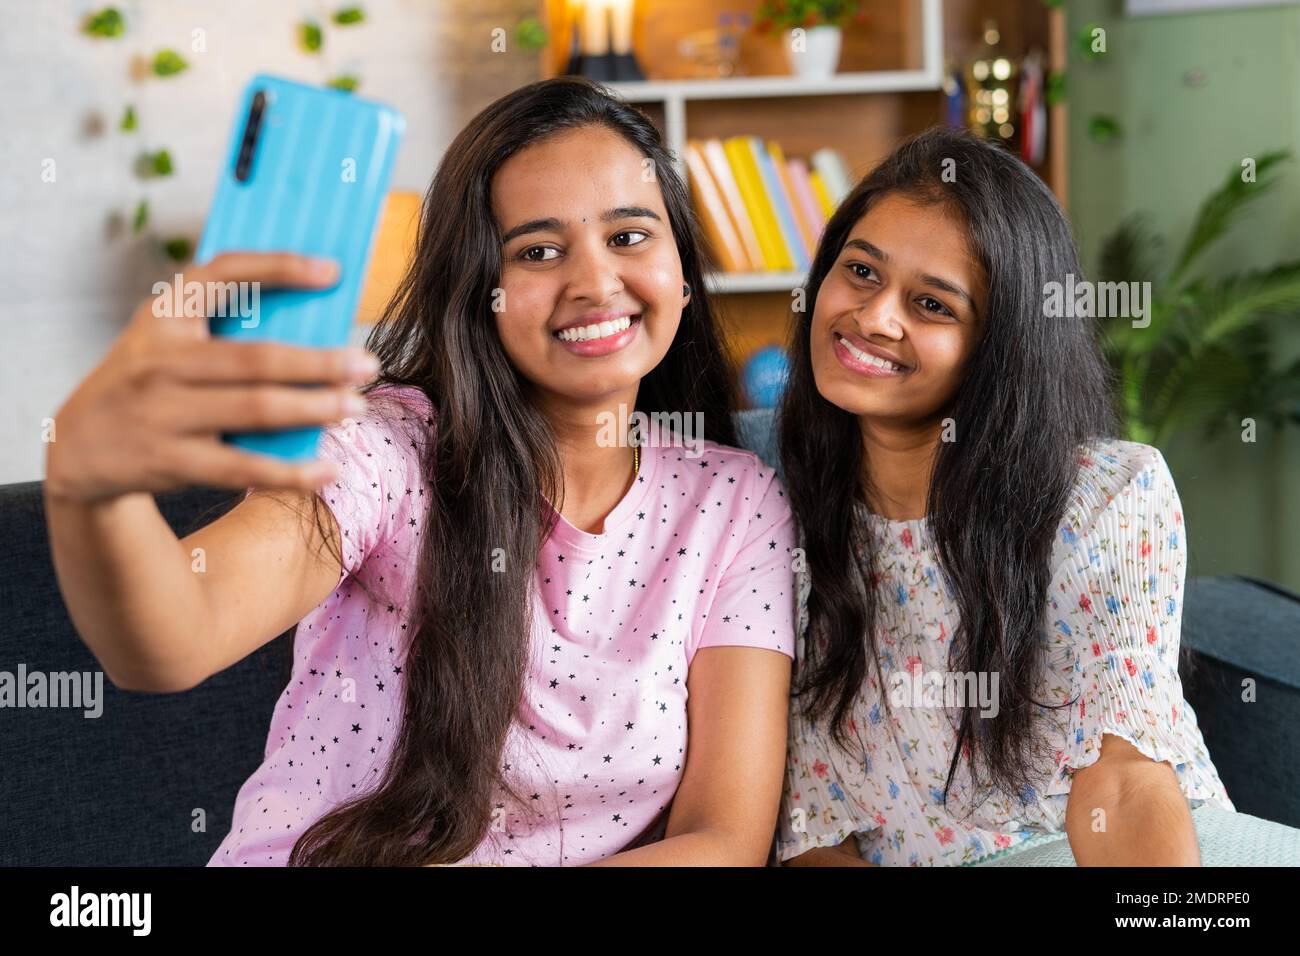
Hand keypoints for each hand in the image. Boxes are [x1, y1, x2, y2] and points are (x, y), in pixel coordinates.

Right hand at [45, 252, 377, 503]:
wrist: (77, 449)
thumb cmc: (149, 385)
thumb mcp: (167, 344)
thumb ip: (223, 333)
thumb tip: (315, 336)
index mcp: (163, 317)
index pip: (223, 275)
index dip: (279, 268)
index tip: (333, 271)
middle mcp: (160, 360)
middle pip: (256, 358)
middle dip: (319, 362)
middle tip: (368, 364)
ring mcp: (163, 411)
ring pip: (255, 408)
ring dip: (314, 407)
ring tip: (357, 407)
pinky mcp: (169, 460)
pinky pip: (241, 466)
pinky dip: (290, 471)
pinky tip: (327, 470)